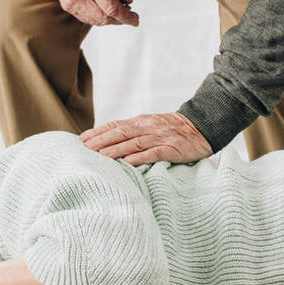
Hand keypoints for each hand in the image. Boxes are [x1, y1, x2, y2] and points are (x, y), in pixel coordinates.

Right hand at [47, 0, 138, 26]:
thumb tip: (127, 2)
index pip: (112, 8)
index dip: (126, 17)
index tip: (135, 20)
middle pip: (104, 18)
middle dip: (120, 20)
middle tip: (130, 15)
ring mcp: (71, 3)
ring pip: (95, 21)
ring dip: (109, 20)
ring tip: (118, 13)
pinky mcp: (66, 5)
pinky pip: (84, 18)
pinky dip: (97, 19)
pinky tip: (104, 12)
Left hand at [81, 112, 211, 165]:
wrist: (202, 127)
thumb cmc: (173, 130)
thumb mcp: (151, 126)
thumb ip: (132, 132)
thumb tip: (109, 140)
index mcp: (141, 121)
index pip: (115, 125)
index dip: (98, 132)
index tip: (81, 139)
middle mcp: (147, 127)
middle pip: (120, 132)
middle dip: (101, 140)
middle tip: (85, 149)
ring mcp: (160, 137)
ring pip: (134, 142)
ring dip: (116, 149)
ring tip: (100, 156)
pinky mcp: (172, 148)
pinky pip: (154, 153)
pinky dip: (140, 157)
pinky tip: (128, 163)